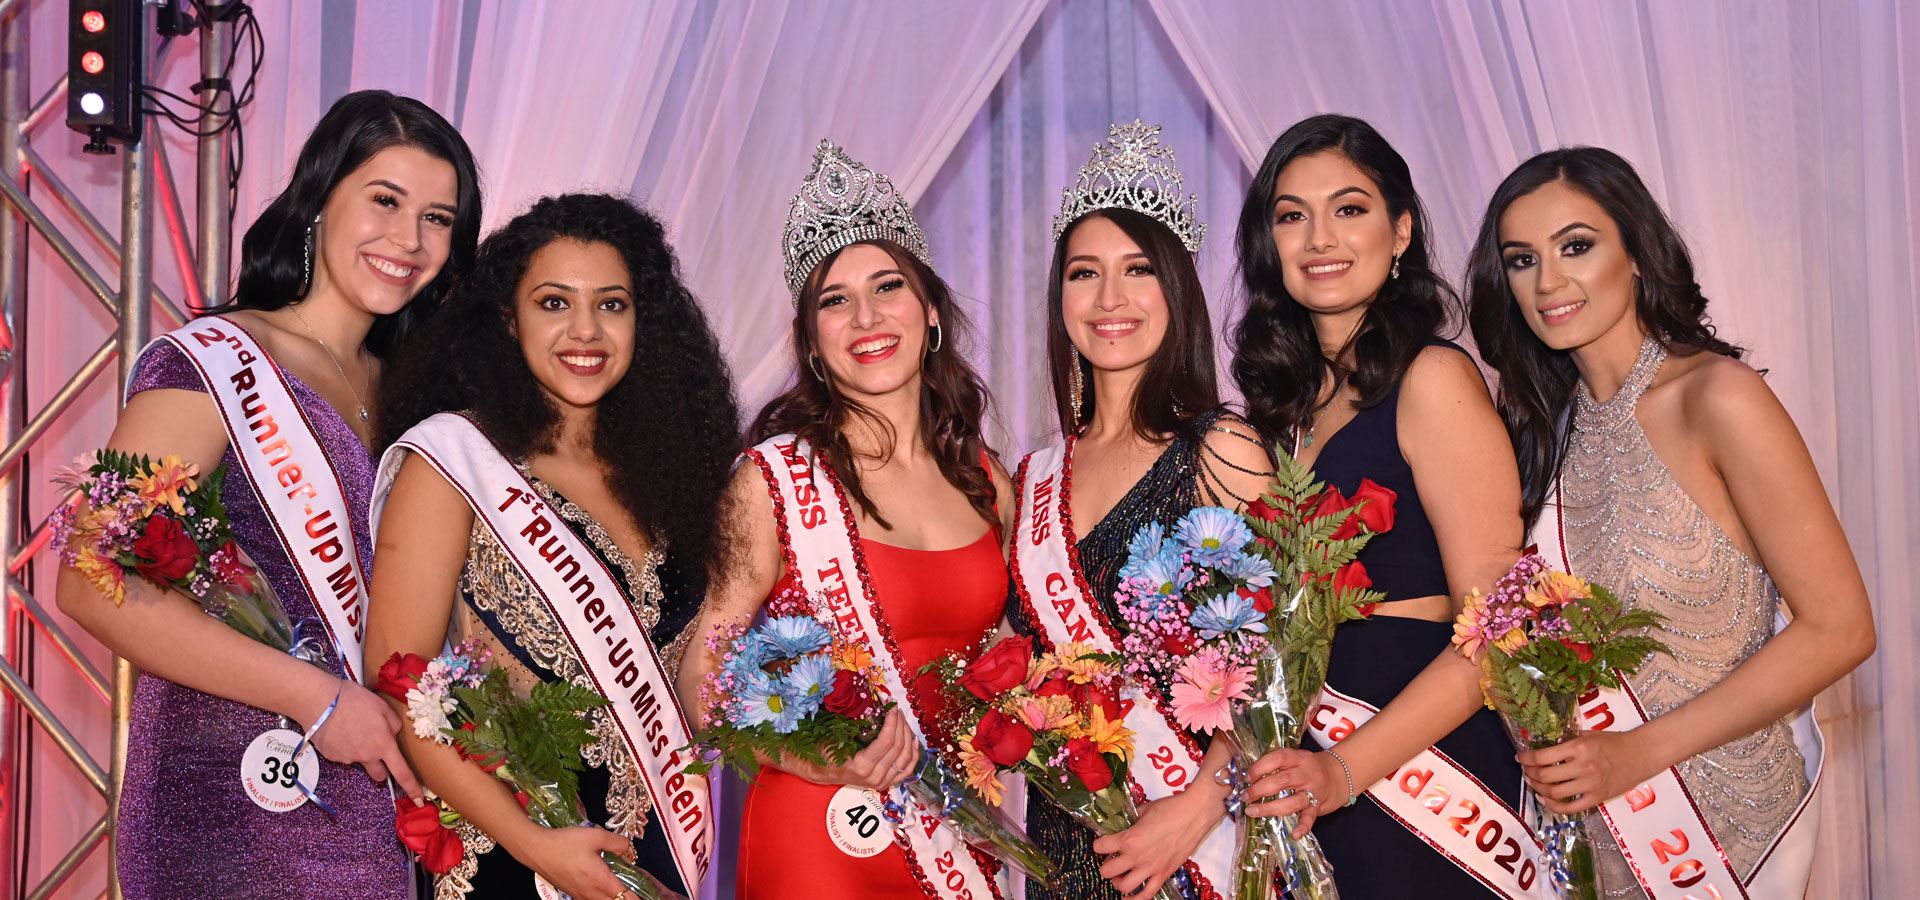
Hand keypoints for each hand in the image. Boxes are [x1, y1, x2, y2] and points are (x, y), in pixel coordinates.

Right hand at [308, 678, 423, 800]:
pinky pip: (342, 755)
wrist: (321, 701)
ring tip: (351, 729)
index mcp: (383, 745)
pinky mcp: (331, 756)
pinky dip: (343, 746)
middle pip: (379, 775)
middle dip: (381, 767)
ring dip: (359, 752)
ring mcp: (347, 759)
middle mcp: (366, 757)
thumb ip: (393, 725)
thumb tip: (392, 735)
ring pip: (358, 761)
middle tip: (375, 748)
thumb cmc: (355, 700)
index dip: (412, 788)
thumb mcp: (383, 708)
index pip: (402, 773)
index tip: (418, 800)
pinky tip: (338, 729)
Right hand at [505, 822, 635, 899]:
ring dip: (613, 899)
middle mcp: (591, 893)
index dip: (637, 899)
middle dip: (627, 899)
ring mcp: (580, 896)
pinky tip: (603, 888)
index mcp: (600, 880)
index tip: (649, 896)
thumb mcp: (596, 835)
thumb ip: (618, 843)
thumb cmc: (566, 842)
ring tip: (621, 890)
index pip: (625, 898)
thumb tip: (628, 849)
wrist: (536, 849)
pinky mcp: (572, 893)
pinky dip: (602, 897)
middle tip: (636, 892)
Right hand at [783, 709, 918, 791]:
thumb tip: (878, 704)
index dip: (893, 721)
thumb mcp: (837, 736)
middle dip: (901, 724)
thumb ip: (857, 724)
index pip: (886, 741)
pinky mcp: (886, 783)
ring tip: (903, 721)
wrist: (821, 771)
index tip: (892, 707)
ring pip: (906, 758)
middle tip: (897, 710)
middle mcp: (874, 777)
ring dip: (908, 736)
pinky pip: (907, 770)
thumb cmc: (826, 751)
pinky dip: (914, 754)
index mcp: (861, 766)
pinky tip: (914, 740)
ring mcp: (882, 782)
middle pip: (898, 747)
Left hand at [1091, 787, 1222, 896]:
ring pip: (1124, 887)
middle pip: (1107, 871)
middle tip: (1111, 860)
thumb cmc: (1170, 808)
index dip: (1099, 845)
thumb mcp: (1143, 810)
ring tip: (1120, 876)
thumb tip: (1125, 824)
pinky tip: (1129, 897)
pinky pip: (1147, 894)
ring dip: (1118, 882)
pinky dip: (1136, 898)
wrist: (1195, 814)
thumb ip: (1131, 820)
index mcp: (1129, 839)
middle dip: (1106, 866)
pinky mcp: (1164, 874)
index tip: (1102, 844)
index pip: (1100, 847)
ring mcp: (1151, 868)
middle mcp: (1137, 856)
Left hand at [1244, 749, 1339, 835]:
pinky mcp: (1318, 806)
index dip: (1259, 767)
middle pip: (1282, 780)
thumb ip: (1277, 765)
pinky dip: (1303, 826)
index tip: (1246, 777)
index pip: (1277, 759)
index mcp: (1298, 758)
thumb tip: (1248, 777)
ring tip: (1253, 811)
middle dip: (1259, 789)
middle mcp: (1307, 773)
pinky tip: (1295, 834)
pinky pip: (1310, 817)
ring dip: (1271, 808)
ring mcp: (1314, 791)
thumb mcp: (1296, 758)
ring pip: (1293, 800)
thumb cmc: (1309, 767)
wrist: (1339, 775)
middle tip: (1245, 796)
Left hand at [1518, 730, 1656, 815]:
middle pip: (1545, 777)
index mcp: (1579, 747)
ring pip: (1554, 793)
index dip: (1526, 758)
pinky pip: (1570, 808)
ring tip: (1533, 783)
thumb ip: (1567, 739)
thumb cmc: (1614, 742)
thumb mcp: (1588, 734)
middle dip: (1529, 774)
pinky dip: (1553, 806)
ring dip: (1538, 789)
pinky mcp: (1598, 797)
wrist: (1641, 754)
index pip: (1542, 757)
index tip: (1520, 757)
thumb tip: (1543, 744)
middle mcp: (1584, 766)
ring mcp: (1591, 784)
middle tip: (1525, 770)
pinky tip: (1545, 799)